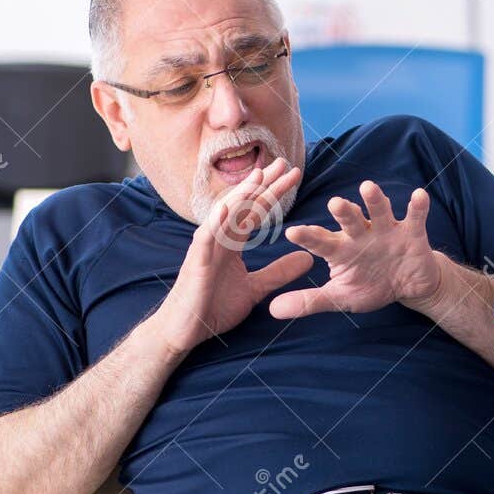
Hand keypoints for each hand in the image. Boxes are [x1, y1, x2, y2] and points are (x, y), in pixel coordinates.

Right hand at [150, 158, 314, 354]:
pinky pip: (206, 238)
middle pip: (244, 205)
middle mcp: (218, 238)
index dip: (273, 192)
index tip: (293, 174)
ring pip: (225, 215)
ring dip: (242, 195)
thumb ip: (278, 272)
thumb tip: (307, 259)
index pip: (255, 211)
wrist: (185, 332)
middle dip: (263, 183)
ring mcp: (206, 248)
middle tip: (284, 162)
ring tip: (259, 176)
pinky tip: (227, 208)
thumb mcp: (255, 289)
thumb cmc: (213, 307)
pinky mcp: (197, 262)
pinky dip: (215, 222)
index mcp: (231, 242)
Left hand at [269, 181, 439, 318]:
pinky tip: (419, 195)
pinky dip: (417, 207)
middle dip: (343, 211)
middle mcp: (361, 234)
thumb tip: (271, 310)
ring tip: (368, 187)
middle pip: (350, 220)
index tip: (291, 233)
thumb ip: (308, 301)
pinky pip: (415, 218)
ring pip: (379, 212)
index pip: (320, 241)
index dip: (307, 237)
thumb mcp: (339, 297)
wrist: (409, 286)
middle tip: (334, 203)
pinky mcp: (412, 233)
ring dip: (375, 201)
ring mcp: (387, 231)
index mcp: (340, 249)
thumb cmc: (370, 285)